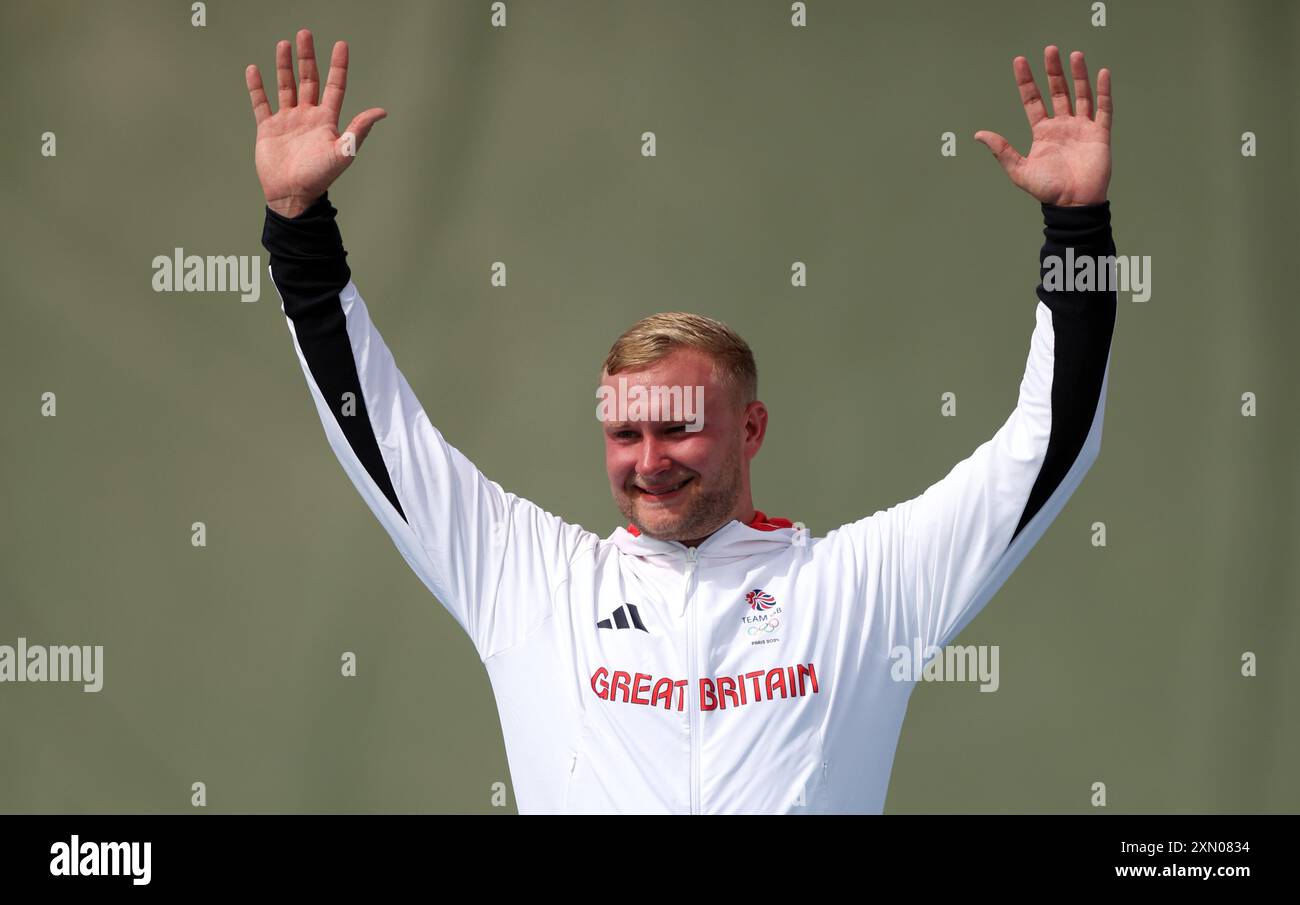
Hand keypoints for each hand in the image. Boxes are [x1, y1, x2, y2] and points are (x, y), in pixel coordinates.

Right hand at [245, 29, 386, 217]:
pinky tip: (254, 69)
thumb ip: (359, 130)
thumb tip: (381, 111)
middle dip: (307, 56)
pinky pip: (261, 102)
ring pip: (286, 86)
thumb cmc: (319, 177)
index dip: (338, 66)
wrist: (292, 195)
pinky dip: (257, 86)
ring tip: (284, 44)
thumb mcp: (343, 152)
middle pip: (309, 79)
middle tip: (305, 34)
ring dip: (285, 65)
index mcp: (327, 120)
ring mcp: (287, 121)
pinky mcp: (268, 128)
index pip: (334, 86)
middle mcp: (308, 116)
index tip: (341, 44)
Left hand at [975, 46, 1111, 206]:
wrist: (1073, 204)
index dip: (1026, 81)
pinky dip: (1104, 91)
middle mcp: (1062, 126)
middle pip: (1057, 91)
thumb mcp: (1018, 170)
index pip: (1032, 100)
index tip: (1020, 61)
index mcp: (1042, 132)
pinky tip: (1102, 73)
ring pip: (1081, 95)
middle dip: (1053, 71)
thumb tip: (978, 135)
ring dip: (1078, 75)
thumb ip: (1001, 150)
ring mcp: (1081, 128)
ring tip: (1074, 55)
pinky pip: (1104, 109)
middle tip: (1049, 50)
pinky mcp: (1099, 134)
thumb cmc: (1047, 191)